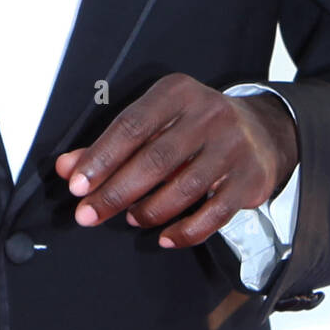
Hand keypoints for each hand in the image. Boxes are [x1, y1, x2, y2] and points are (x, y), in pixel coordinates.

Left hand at [54, 74, 297, 249]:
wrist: (261, 132)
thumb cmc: (193, 127)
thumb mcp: (155, 122)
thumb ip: (111, 145)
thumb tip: (68, 168)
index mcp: (176, 92)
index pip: (131, 125)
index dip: (101, 157)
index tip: (76, 183)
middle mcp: (207, 114)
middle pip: (155, 158)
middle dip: (116, 190)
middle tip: (88, 213)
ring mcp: (232, 146)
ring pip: (184, 186)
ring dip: (149, 209)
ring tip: (130, 218)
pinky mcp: (250, 178)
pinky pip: (215, 213)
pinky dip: (186, 231)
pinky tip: (165, 237)